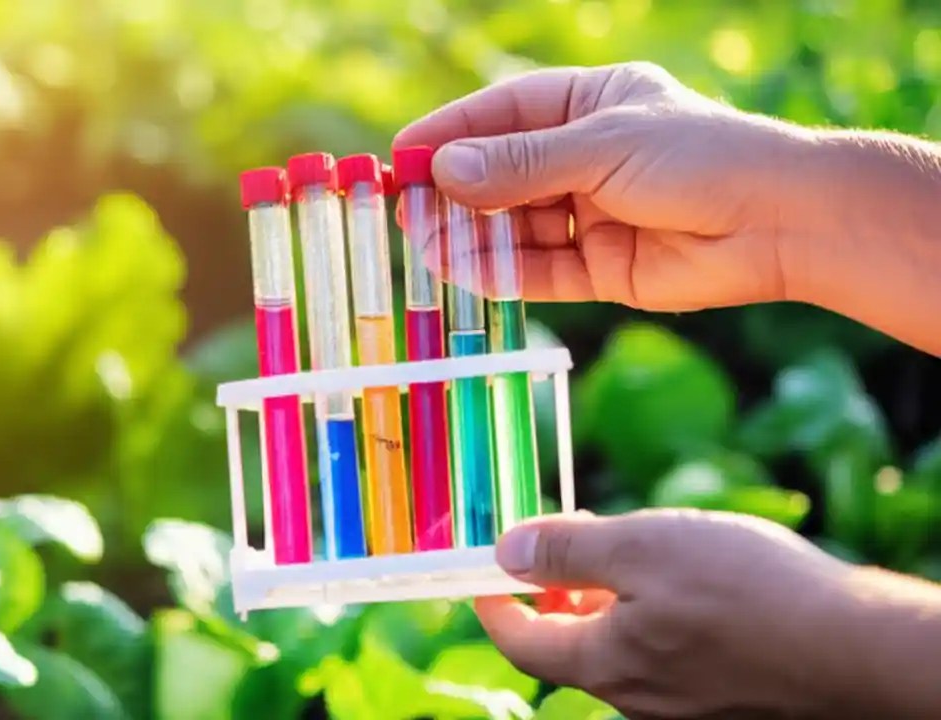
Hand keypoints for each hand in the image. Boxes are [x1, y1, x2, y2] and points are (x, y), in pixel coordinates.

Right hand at [393, 62, 940, 354]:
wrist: (781, 223)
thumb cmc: (699, 158)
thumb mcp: (601, 148)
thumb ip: (520, 166)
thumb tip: (443, 172)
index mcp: (592, 104)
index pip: (504, 115)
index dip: (451, 135)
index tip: (402, 157)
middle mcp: (587, 158)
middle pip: (503, 175)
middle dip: (455, 195)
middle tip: (406, 212)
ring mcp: (594, 215)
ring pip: (516, 227)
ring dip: (472, 237)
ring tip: (426, 247)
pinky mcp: (603, 269)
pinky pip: (541, 270)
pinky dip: (504, 272)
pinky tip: (466, 271)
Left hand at [475, 509, 940, 718]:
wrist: (858, 647)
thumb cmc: (749, 592)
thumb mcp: (643, 545)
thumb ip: (567, 551)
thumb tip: (504, 553)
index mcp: (604, 665)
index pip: (521, 644)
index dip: (494, 606)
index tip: (481, 576)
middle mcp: (636, 700)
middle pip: (571, 649)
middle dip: (556, 597)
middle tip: (567, 549)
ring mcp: (681, 708)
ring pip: (621, 653)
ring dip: (610, 606)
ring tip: (635, 559)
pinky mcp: (722, 703)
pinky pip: (666, 662)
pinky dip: (654, 623)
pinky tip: (689, 590)